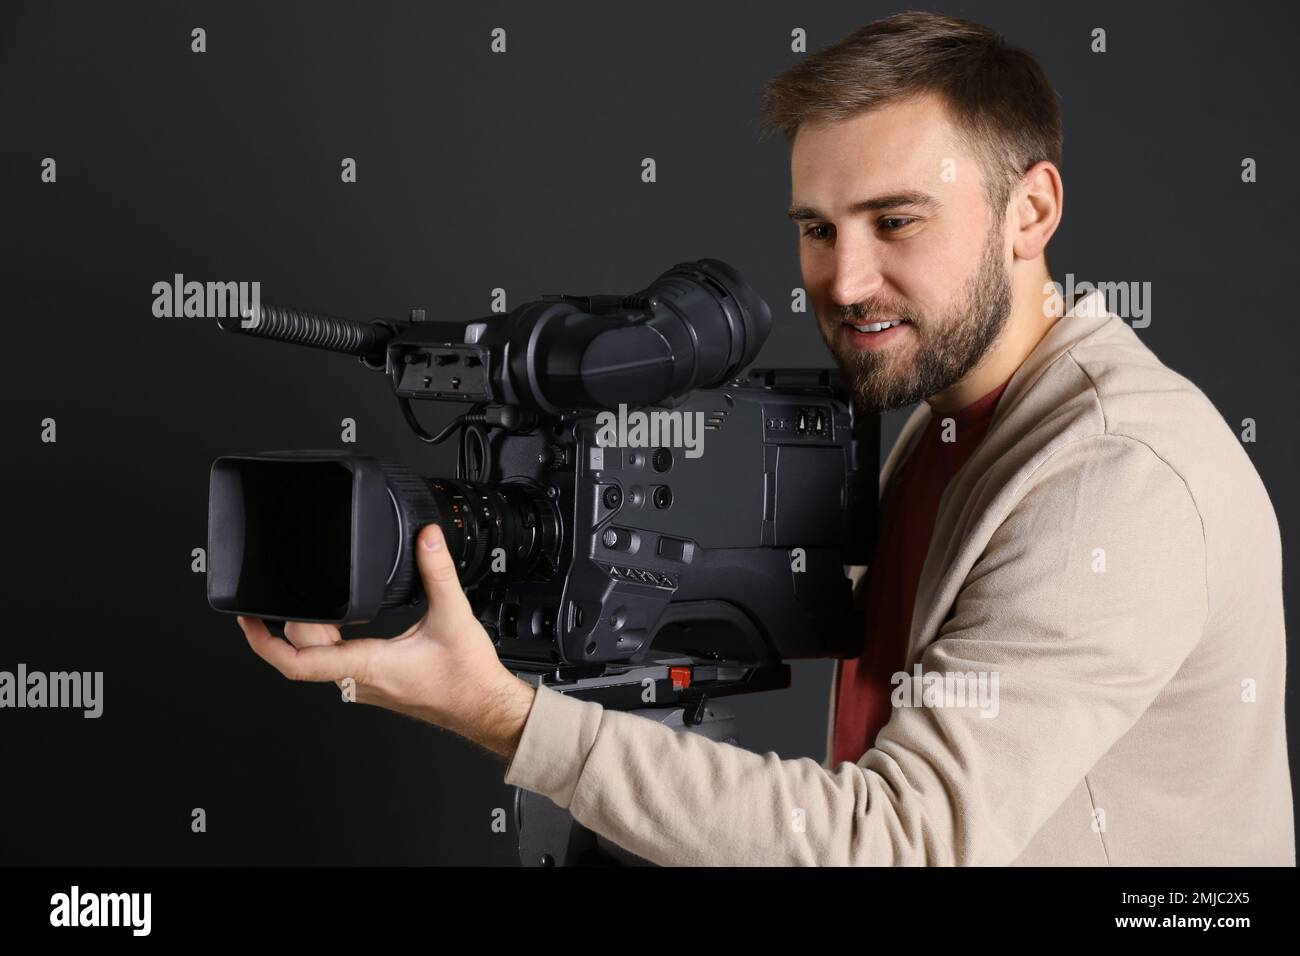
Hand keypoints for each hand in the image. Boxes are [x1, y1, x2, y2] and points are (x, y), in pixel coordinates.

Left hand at [236, 523, 536, 759]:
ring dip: (305, 637)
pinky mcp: (375, 684)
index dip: (266, 642)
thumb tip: (427, 539)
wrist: (485, 707)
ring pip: (318, 662)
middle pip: (303, 656)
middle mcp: (360, 681)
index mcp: (369, 665)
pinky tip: (333, 623)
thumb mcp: (454, 615)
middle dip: (286, 626)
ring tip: (298, 606)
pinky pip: (335, 665)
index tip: (250, 620)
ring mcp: (365, 685)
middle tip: (277, 596)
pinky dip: (325, 644)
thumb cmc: (469, 679)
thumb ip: (437, 572)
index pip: (300, 662)